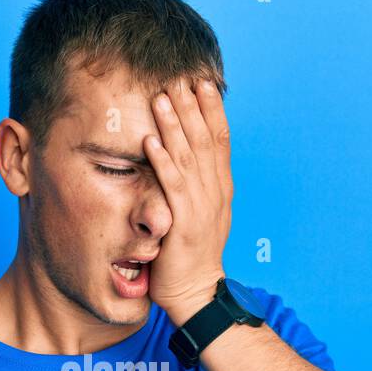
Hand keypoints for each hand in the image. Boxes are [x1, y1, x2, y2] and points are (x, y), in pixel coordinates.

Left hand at [143, 76, 232, 325]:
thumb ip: (196, 186)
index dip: (212, 110)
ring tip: (162, 97)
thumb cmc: (191, 256)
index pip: (220, 140)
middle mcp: (216, 193)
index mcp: (221, 188)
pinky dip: (162, 160)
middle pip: (205, 141)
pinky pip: (172, 185)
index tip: (203, 83)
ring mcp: (202, 208)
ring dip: (175, 125)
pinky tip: (150, 138)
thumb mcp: (200, 214)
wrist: (196, 293)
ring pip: (189, 157)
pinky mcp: (184, 223)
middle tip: (180, 77)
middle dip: (193, 108)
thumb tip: (186, 159)